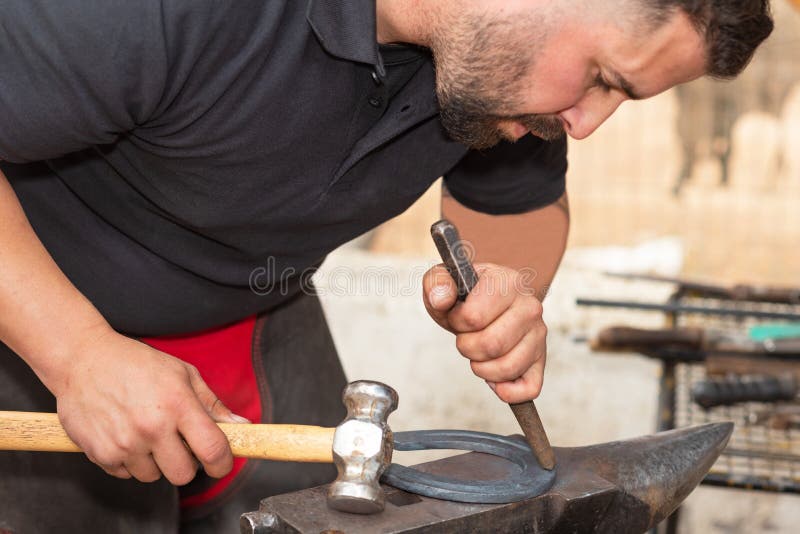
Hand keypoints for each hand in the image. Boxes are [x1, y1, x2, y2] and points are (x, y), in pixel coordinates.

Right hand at [47, 326, 247, 484]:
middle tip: (179, 444)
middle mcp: (152, 427)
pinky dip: (130, 461)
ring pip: (154, 476)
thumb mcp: (182, 373)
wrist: (83, 359)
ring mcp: (125, 443)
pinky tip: (126, 434)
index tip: (222, 463)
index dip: (223, 463)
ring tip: (146, 432)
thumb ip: (212, 404)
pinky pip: (127, 474)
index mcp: (178, 404)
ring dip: (156, 461)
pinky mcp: (101, 454)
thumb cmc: (135, 363)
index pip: (212, 449)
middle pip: (184, 474)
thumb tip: (240, 425)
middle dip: (187, 463)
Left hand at [423, 263, 546, 403]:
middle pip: (491, 345)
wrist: (483, 302)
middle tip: (467, 336)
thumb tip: (441, 299)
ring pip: (507, 368)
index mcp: (508, 282)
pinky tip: (494, 377)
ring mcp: (538, 334)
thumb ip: (437, 284)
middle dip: (467, 347)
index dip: (456, 322)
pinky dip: (507, 391)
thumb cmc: (464, 296)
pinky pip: (529, 388)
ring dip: (481, 368)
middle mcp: (530, 307)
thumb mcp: (443, 281)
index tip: (458, 316)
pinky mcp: (540, 359)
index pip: (473, 317)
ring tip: (479, 352)